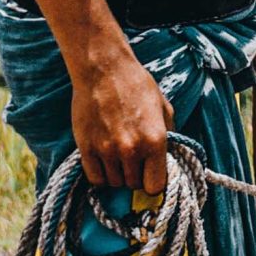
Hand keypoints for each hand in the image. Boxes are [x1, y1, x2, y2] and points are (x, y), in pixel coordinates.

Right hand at [70, 41, 173, 194]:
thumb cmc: (136, 84)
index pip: (156, 186)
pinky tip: (104, 161)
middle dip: (136, 176)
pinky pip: (95, 179)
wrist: (104, 69)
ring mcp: (107, 151)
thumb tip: (169, 158)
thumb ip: (169, 135)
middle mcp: (132, 150)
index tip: (151, 175)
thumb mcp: (163, 106)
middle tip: (134, 160)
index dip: (154, 183)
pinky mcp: (86, 149)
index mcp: (155, 140)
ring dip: (118, 175)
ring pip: (114, 183)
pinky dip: (100, 175)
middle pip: (133, 185)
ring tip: (118, 156)